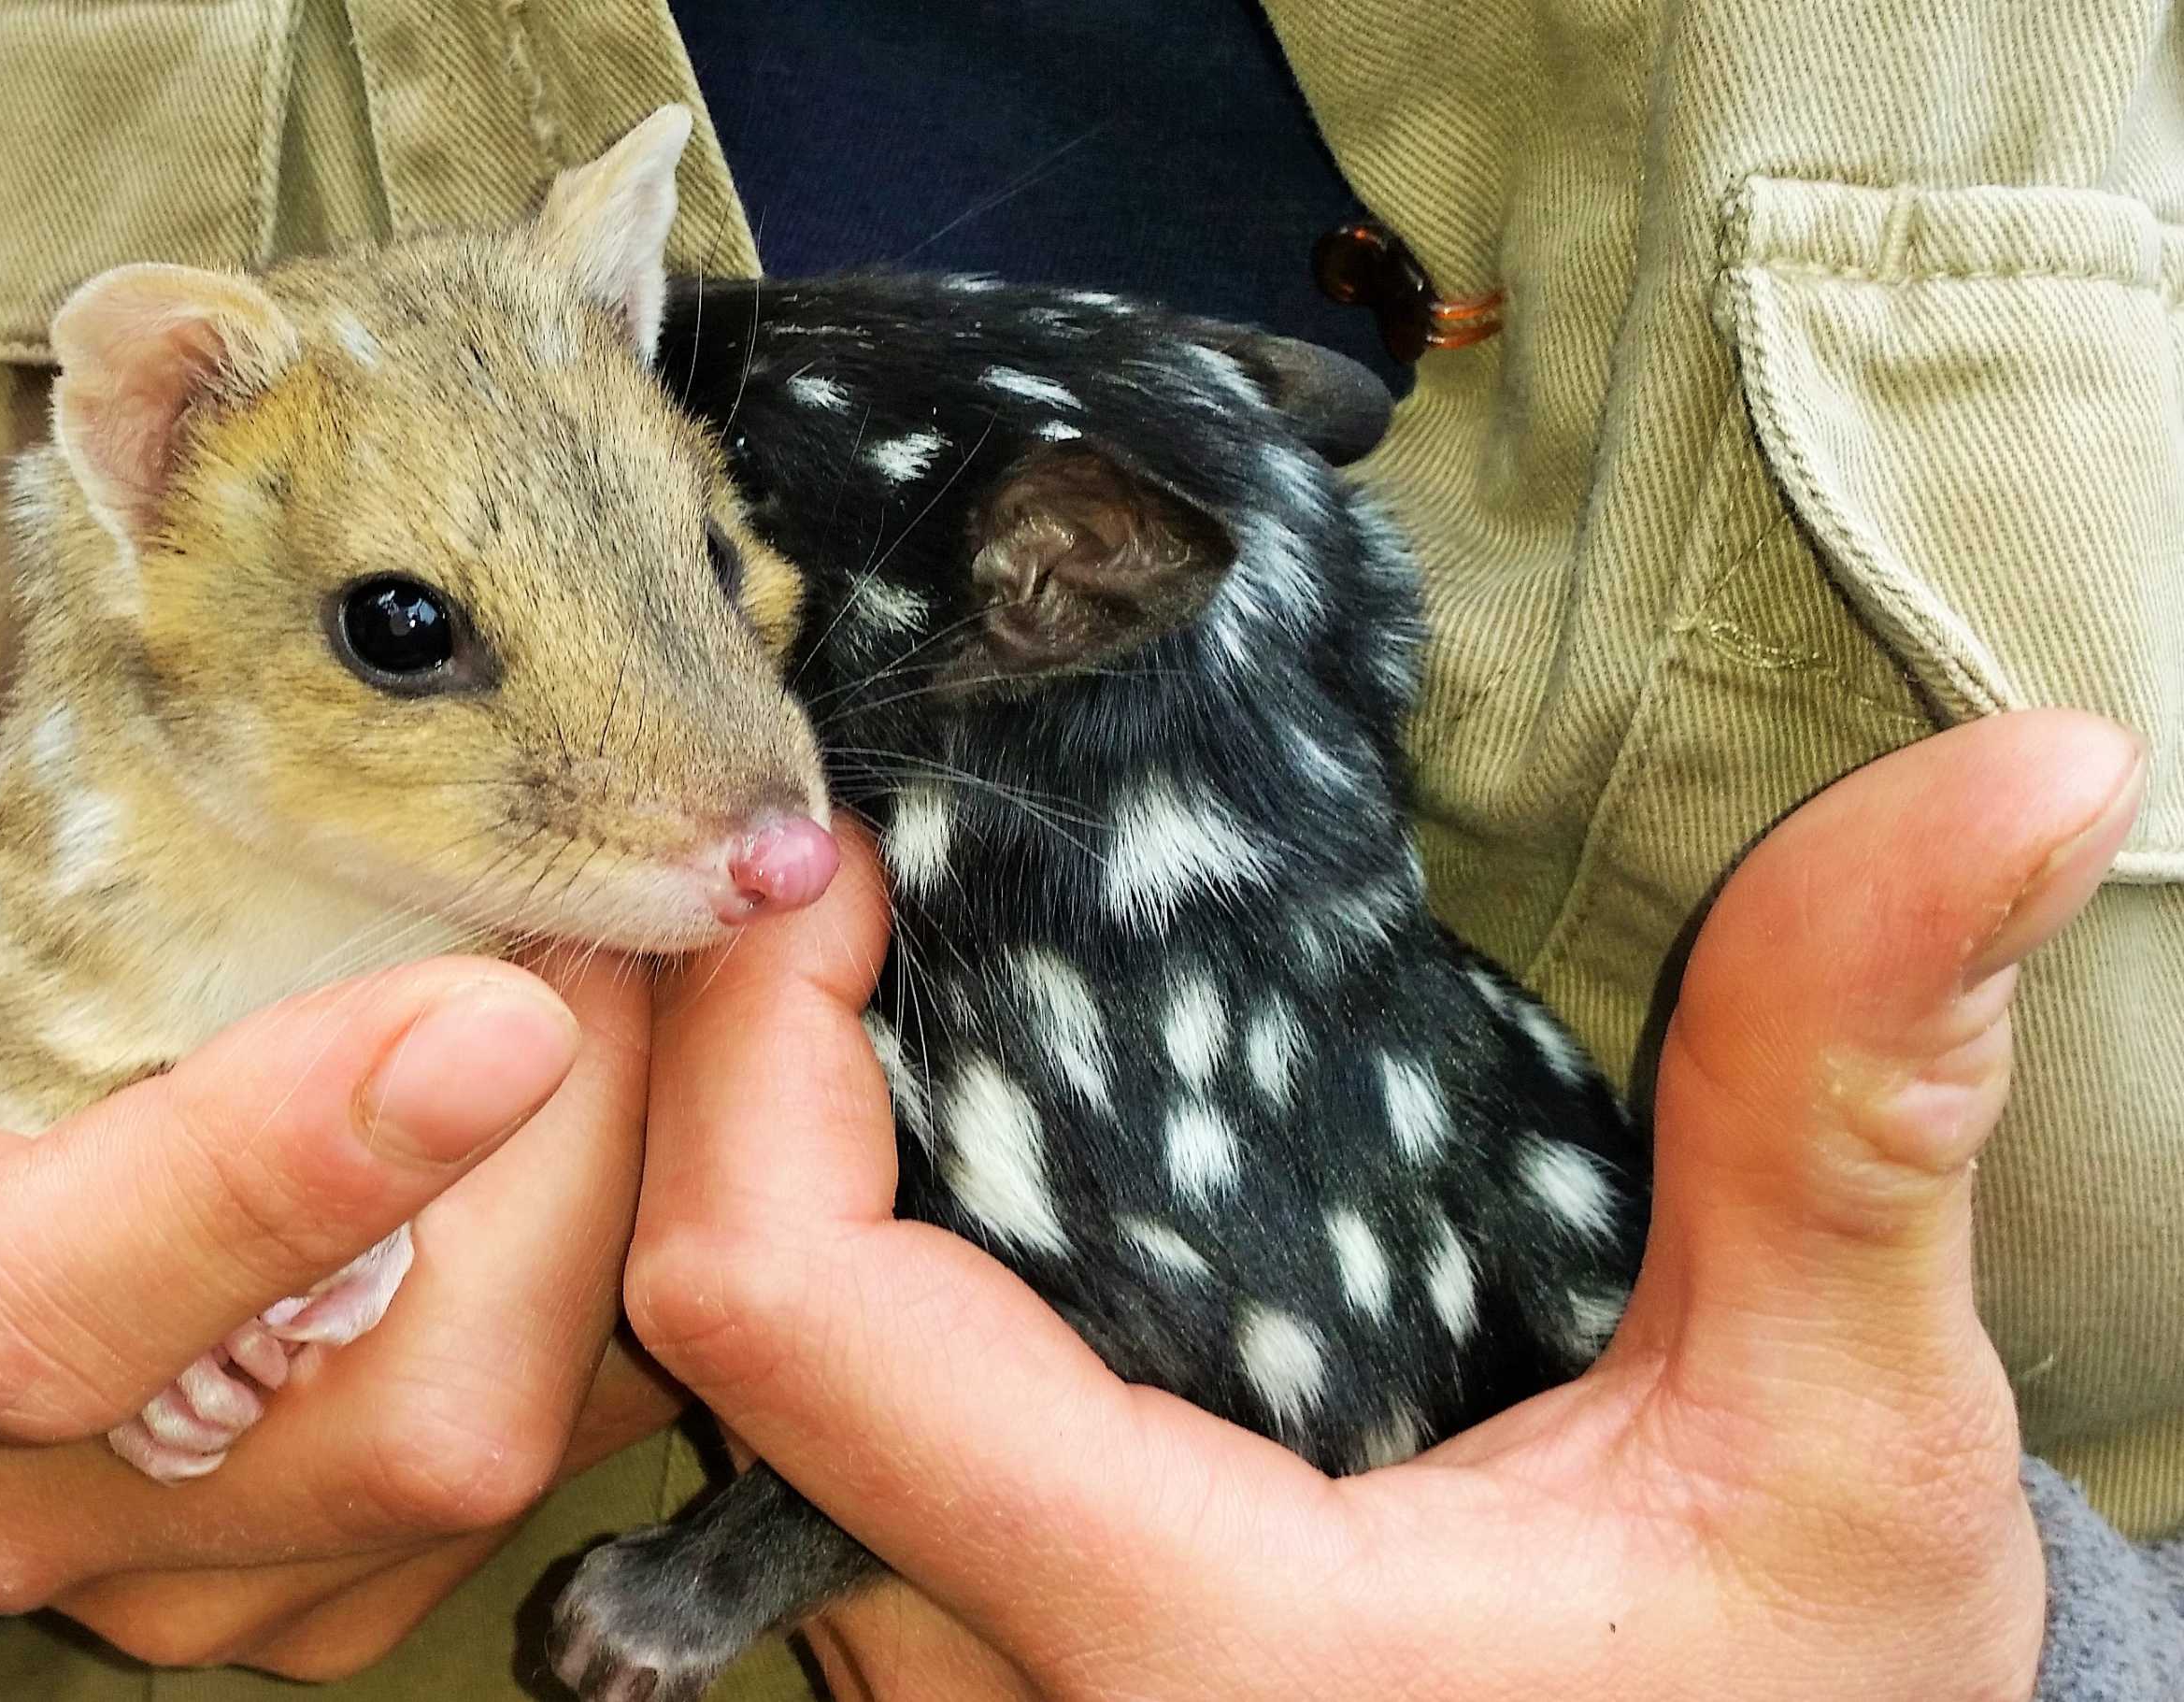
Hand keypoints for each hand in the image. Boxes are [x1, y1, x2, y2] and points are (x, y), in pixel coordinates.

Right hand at [0, 683, 681, 1677]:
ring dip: (639, 1192)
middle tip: (645, 919)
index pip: (63, 1304)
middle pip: (392, 1396)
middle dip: (571, 1156)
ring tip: (665, 981)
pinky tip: (652, 1101)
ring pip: (528, 1421)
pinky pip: (575, 1435)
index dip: (276, 1173)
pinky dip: (641, 1257)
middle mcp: (70, 1498)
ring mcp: (238, 1565)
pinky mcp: (365, 1570)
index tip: (491, 1013)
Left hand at [624, 708, 2141, 1700]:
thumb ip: (1850, 1118)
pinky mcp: (982, 1682)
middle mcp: (998, 1688)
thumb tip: (2018, 776)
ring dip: (756, 1164)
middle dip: (715, 1072)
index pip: (775, 1312)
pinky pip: (803, 1458)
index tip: (838, 859)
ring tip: (848, 962)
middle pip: (695, 1333)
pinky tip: (911, 1139)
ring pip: (723, 1403)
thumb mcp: (1845, 1450)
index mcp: (1170, 1626)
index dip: (745, 1044)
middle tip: (820, 853)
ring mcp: (963, 1697)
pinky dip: (819, 1270)